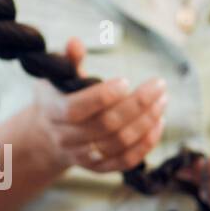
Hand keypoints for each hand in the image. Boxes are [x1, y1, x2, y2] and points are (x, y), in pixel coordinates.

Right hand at [31, 37, 167, 174]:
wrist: (46, 136)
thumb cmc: (57, 97)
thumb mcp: (56, 76)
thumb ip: (68, 60)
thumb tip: (75, 42)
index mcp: (53, 112)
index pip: (77, 108)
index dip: (103, 96)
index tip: (126, 80)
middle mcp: (65, 138)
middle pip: (106, 126)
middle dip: (137, 105)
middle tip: (159, 86)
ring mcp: (82, 156)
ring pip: (119, 144)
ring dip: (146, 122)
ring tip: (163, 101)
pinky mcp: (98, 168)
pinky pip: (125, 161)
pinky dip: (146, 144)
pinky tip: (159, 123)